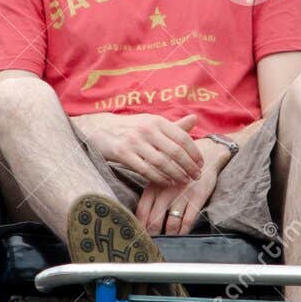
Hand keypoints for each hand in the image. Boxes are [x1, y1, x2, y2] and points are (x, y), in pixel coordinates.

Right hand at [72, 111, 203, 186]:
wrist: (99, 128)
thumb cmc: (131, 127)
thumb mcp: (152, 122)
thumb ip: (174, 125)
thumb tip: (196, 119)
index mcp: (157, 121)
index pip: (183, 138)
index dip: (194, 153)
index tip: (201, 164)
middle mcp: (147, 129)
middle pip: (175, 152)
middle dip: (189, 166)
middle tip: (196, 176)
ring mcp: (134, 142)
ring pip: (162, 162)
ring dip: (176, 174)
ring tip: (184, 181)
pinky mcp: (123, 153)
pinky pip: (146, 170)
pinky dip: (159, 178)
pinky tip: (167, 182)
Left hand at [137, 140, 230, 234]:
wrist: (205, 155)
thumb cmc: (179, 169)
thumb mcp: (161, 177)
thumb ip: (151, 194)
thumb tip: (143, 218)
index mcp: (153, 186)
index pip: (142, 211)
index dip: (140, 227)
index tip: (141, 235)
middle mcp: (165, 191)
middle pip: (154, 221)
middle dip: (153, 234)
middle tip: (153, 243)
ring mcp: (181, 195)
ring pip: (170, 224)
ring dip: (168, 235)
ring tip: (167, 240)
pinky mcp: (196, 199)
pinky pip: (187, 222)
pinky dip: (182, 232)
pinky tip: (180, 234)